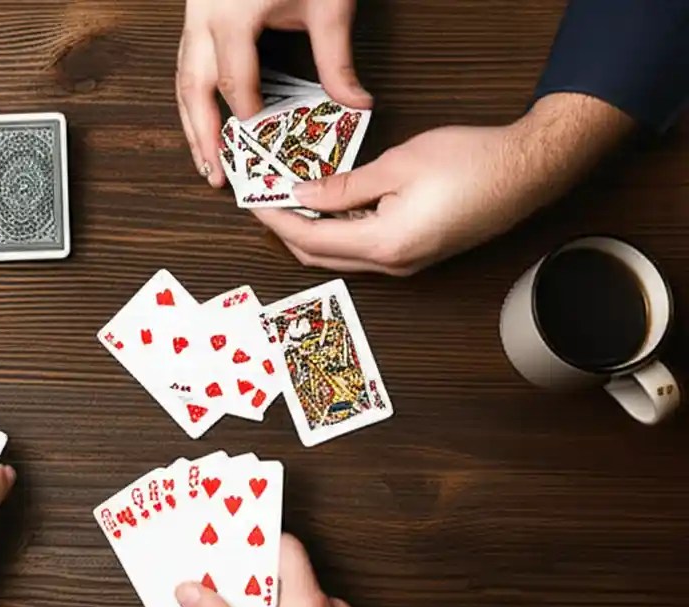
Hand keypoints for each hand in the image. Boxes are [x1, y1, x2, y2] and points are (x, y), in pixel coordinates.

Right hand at [177, 0, 371, 186]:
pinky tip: (202, 122)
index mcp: (235, 15)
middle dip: (204, 136)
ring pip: (183, 81)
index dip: (249, 119)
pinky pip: (186, 66)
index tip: (263, 147)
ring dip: (191, 124)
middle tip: (216, 175)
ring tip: (203, 161)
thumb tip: (357, 103)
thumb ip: (337, 58)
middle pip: (195, 90)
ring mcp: (195, 18)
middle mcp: (206, 19)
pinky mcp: (196, 17)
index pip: (238, 81)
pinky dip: (193, 99)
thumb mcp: (326, 4)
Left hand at [254, 92, 636, 275]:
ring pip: (340, 255)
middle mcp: (392, 266)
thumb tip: (303, 196)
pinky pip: (363, 250)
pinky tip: (328, 206)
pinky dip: (338, 232)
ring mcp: (405, 265)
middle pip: (318, 255)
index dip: (276, 220)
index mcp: (383, 245)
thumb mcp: (396, 165)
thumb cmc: (472, 164)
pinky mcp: (416, 255)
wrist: (528, 172)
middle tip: (265, 201)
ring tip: (290, 200)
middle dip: (286, 230)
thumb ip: (343, 186)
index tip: (255, 202)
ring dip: (311, 232)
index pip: (308, 238)